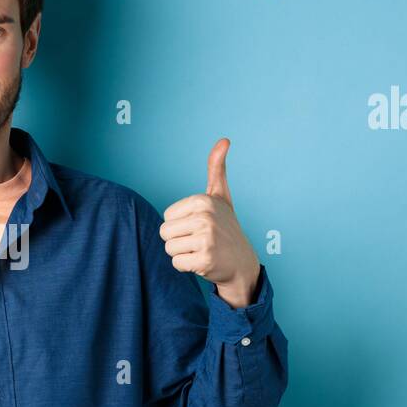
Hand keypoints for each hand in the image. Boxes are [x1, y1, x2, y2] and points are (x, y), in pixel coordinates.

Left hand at [159, 137, 260, 307]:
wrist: (242, 262)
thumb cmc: (226, 228)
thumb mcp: (221, 197)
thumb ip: (217, 169)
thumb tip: (224, 140)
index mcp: (203, 200)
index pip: (167, 216)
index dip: (179, 224)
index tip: (199, 226)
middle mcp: (205, 217)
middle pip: (164, 232)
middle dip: (179, 240)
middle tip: (200, 240)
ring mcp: (206, 239)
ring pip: (169, 248)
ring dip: (182, 253)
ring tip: (201, 250)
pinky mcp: (205, 260)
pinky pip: (177, 264)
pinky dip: (187, 266)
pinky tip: (203, 262)